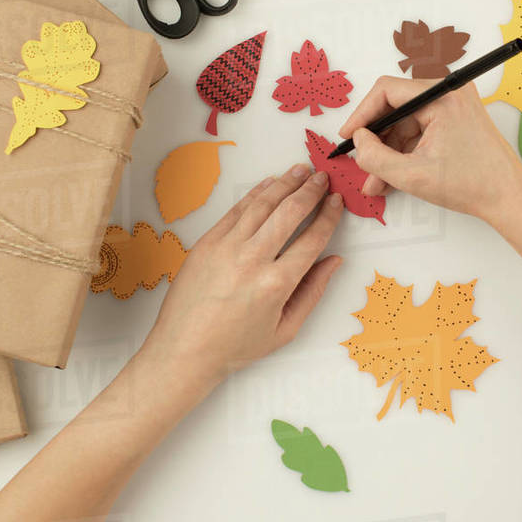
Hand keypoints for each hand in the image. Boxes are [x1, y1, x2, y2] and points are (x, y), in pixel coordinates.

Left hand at [141, 164, 343, 385]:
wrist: (184, 349)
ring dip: (284, 183)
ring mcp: (226, 248)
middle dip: (310, 191)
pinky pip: (236, 210)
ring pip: (262, 204)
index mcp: (276, 284)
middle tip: (322, 178)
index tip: (336, 202)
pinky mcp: (207, 243)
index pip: (312, 239)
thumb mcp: (284, 330)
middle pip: (289, 213)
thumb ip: (312, 292)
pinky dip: (255, 193)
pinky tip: (269, 184)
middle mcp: (252, 260)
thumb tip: (334, 261)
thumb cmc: (234, 346)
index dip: (328, 216)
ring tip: (301, 171)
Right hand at [338, 76, 521, 224]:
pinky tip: (391, 177)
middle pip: (395, 107)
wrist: (509, 199)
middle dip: (376, 138)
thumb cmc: (473, 184)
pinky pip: (420, 131)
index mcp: (442, 96)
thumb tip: (358, 143)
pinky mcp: (456, 121)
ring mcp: (454, 106)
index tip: (349, 136)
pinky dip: (404, 152)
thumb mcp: (412, 175)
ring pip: (405, 123)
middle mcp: (449, 94)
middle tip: (360, 160)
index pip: (387, 91)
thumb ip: (375, 158)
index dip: (362, 114)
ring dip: (388, 150)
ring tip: (375, 180)